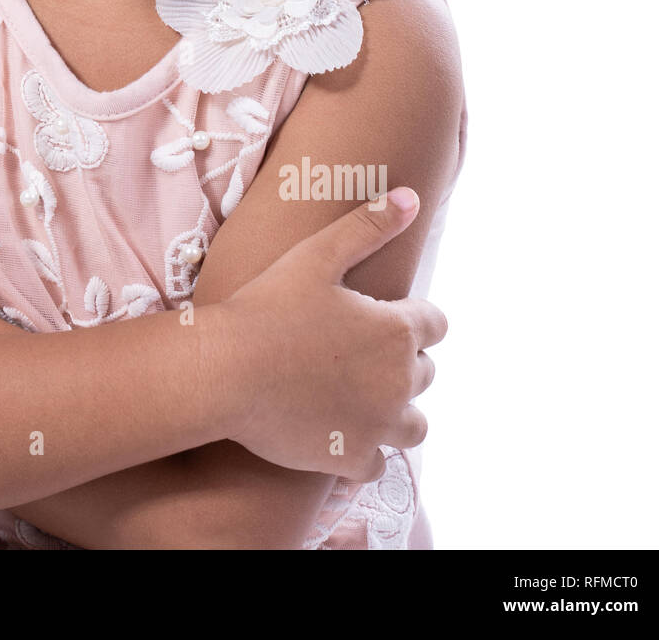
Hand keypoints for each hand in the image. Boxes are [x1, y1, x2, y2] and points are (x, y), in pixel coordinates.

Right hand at [211, 189, 444, 480]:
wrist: (224, 372)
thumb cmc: (266, 306)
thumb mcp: (316, 254)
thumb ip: (368, 226)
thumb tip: (412, 196)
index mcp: (396, 330)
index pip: (435, 324)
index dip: (410, 318)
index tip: (376, 317)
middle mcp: (399, 381)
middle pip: (425, 372)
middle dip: (400, 362)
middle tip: (353, 352)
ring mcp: (378, 426)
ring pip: (414, 424)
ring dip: (395, 411)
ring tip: (358, 397)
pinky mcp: (352, 459)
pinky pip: (379, 463)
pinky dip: (364, 450)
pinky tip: (338, 432)